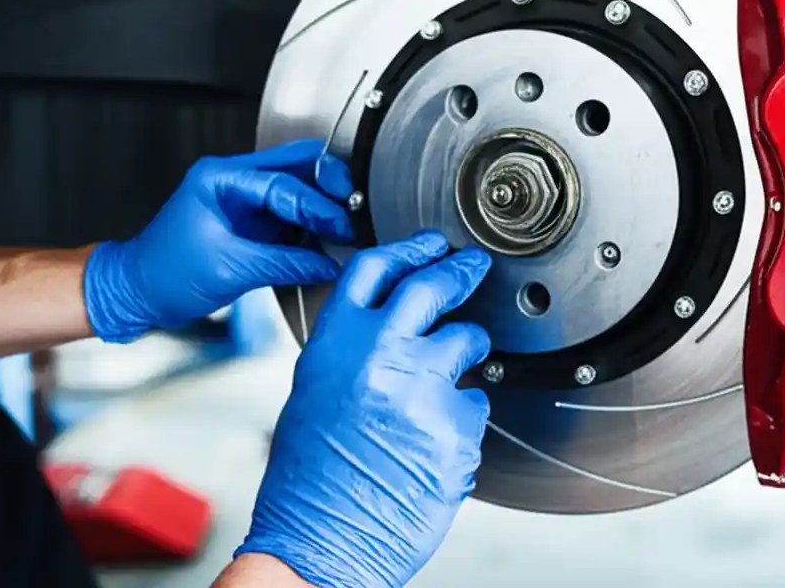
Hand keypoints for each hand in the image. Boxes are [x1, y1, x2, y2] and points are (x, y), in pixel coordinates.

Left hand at [84, 140, 354, 341]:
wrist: (138, 292)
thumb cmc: (164, 273)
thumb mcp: (231, 269)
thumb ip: (286, 263)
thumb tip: (326, 263)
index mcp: (221, 178)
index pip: (283, 182)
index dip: (316, 205)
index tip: (339, 225)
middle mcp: (235, 180)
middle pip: (296, 165)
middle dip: (328, 185)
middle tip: (352, 209)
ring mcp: (245, 200)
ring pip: (298, 186)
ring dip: (323, 204)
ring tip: (344, 227)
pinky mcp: (252, 222)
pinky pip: (291, 214)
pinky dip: (312, 224)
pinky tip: (326, 239)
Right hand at [236, 231, 492, 587]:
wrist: (320, 540)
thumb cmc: (308, 481)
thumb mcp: (313, 394)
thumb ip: (350, 350)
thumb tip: (386, 325)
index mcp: (335, 344)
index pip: (376, 270)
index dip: (410, 249)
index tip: (432, 244)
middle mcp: (378, 356)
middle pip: (432, 288)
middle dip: (460, 271)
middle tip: (473, 267)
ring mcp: (422, 389)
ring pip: (467, 343)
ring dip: (466, 354)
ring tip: (439, 388)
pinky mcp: (456, 427)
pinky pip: (475, 405)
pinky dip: (462, 420)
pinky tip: (432, 445)